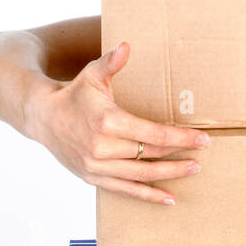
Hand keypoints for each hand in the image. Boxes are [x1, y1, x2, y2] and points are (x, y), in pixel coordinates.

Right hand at [25, 41, 208, 203]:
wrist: (42, 118)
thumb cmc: (73, 94)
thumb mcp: (92, 75)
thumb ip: (111, 62)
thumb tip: (126, 46)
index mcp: (107, 121)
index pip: (153, 133)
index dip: (180, 138)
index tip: (202, 139)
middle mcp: (102, 147)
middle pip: (150, 154)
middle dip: (180, 154)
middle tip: (203, 153)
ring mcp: (97, 166)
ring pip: (141, 175)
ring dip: (170, 175)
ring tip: (192, 170)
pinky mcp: (92, 178)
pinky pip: (125, 190)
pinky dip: (148, 195)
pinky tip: (169, 199)